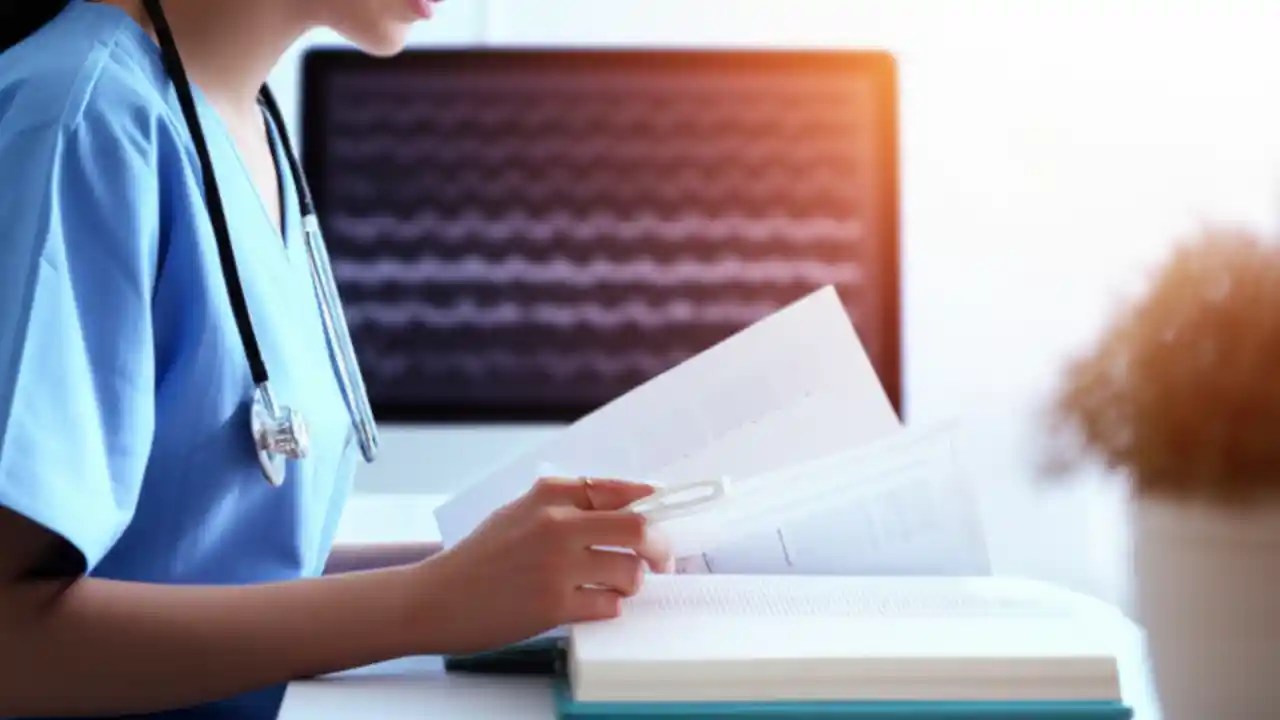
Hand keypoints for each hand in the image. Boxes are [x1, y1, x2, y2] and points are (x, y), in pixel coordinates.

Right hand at [412, 477, 673, 653]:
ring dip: (631, 583)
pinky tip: (589, 604)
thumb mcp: (520, 512)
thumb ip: (569, 506)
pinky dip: (608, 607)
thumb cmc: (481, 557)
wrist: (436, 598)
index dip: (656, 504)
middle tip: (663, 561)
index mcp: (550, 494)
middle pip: (638, 530)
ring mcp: (556, 565)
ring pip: (629, 572)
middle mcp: (556, 524)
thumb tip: (630, 506)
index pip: (622, 491)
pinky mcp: (553, 605)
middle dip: (661, 548)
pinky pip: (608, 606)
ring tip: (614, 587)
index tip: (670, 514)